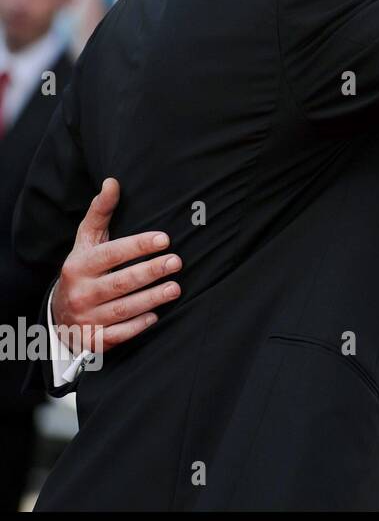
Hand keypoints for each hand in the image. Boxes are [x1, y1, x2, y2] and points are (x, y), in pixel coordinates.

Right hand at [53, 178, 181, 354]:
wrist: (60, 314)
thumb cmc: (83, 270)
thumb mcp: (86, 242)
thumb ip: (100, 213)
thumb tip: (113, 182)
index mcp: (79, 266)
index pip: (111, 254)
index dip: (138, 246)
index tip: (165, 239)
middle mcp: (80, 291)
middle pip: (119, 282)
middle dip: (149, 272)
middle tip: (177, 262)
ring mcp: (86, 317)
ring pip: (121, 309)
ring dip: (150, 298)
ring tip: (175, 287)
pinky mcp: (94, 339)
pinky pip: (118, 334)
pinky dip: (137, 326)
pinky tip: (156, 316)